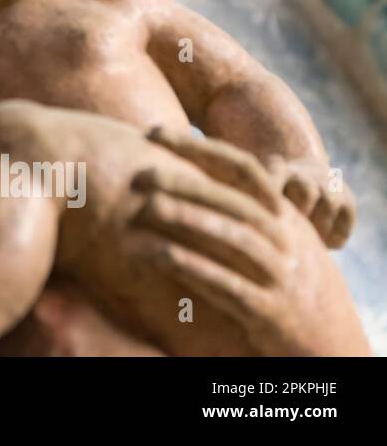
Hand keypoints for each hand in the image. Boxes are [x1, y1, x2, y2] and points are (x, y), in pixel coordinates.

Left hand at [133, 128, 367, 354]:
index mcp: (281, 210)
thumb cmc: (278, 269)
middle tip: (140, 173)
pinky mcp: (267, 308)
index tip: (153, 132)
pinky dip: (197, 269)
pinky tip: (163, 257)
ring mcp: (278, 273)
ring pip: (234, 238)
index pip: (240, 166)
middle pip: (232, 200)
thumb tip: (182, 161)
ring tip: (148, 207)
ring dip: (189, 220)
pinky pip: (230, 285)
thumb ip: (236, 199)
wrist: (323, 331)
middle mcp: (282, 236)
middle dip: (185, 183)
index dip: (197, 148)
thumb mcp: (272, 230)